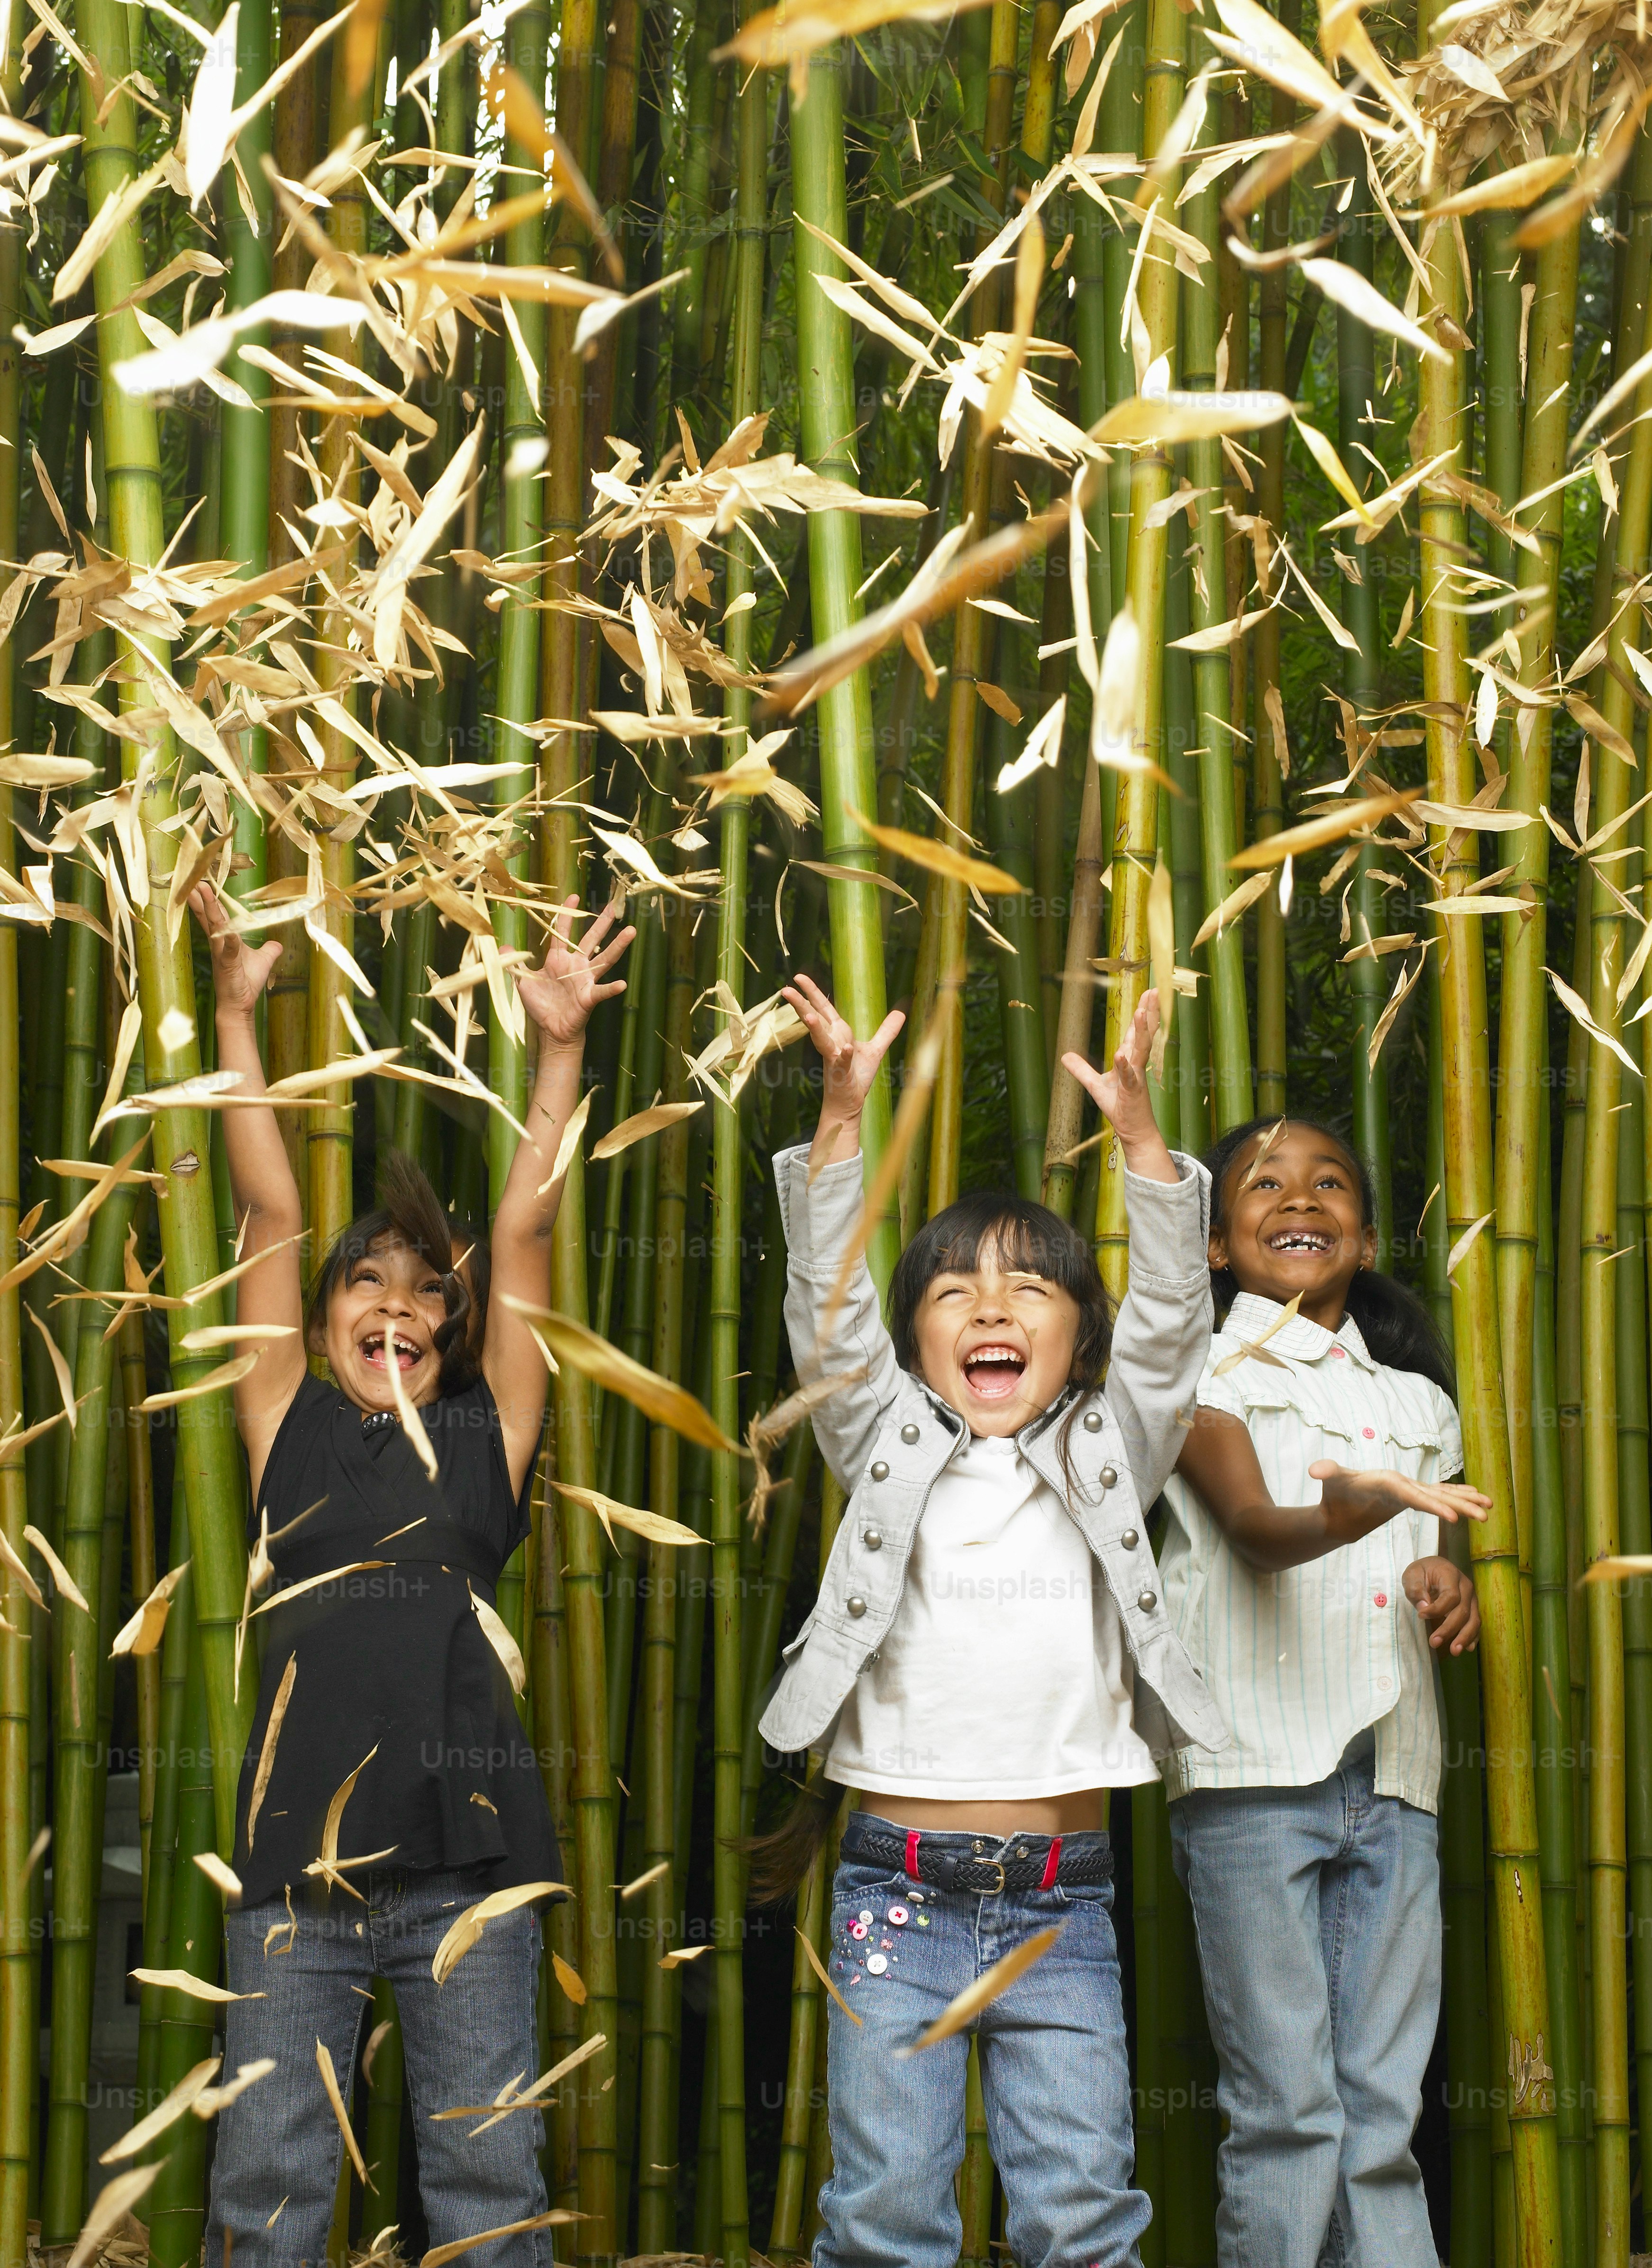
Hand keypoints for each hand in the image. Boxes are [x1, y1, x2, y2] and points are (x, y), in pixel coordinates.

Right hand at [190, 882, 281, 1020]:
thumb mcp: (262, 961)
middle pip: (208, 915)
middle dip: (201, 896)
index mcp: (223, 939)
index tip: (199, 881)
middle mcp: (218, 943)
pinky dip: (228, 939)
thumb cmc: (245, 982)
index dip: (207, 899)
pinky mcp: (228, 965)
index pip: (214, 914)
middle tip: (193, 877)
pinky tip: (228, 930)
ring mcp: (221, 953)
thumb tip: (277, 943)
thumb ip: (268, 950)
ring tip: (203, 890)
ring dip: (209, 908)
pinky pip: (228, 948)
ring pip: (214, 925)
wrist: (240, 1004)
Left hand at [520, 895, 635, 1049]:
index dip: (567, 914)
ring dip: (617, 945)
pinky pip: (602, 991)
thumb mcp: (523, 982)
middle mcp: (575, 966)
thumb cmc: (541, 1006)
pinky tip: (622, 984)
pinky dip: (611, 988)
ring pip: (604, 958)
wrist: (551, 1030)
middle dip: (602, 922)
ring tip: (631, 931)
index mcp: (559, 959)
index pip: (563, 932)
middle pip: (591, 939)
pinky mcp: (589, 997)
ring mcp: (585, 980)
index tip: (574, 896)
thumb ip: (516, 964)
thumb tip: (502, 948)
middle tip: (614, 905)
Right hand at [782, 972, 904, 1128]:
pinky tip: (846, 1048)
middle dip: (801, 1004)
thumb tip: (901, 1012)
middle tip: (786, 988)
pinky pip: (842, 1062)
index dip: (812, 992)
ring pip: (821, 1040)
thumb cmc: (856, 1076)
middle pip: (815, 1019)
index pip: (823, 1008)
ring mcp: (834, 1058)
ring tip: (807, 1015)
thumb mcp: (875, 1049)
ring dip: (814, 1028)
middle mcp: (832, 1043)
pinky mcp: (841, 1073)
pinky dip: (844, 1055)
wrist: (849, 1102)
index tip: (799, 977)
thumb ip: (886, 1030)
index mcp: (838, 1033)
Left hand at [1061, 992, 1173, 1178]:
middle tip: (1155, 992)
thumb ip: (1081, 1069)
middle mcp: (1136, 1064)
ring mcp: (1136, 1077)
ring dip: (1141, 1031)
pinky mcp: (1132, 1092)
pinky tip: (1121, 1054)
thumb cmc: (1119, 1106)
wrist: (1132, 1130)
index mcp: (1130, 1059)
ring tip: (1141, 1012)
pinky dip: (1124, 1066)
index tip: (1149, 993)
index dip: (1142, 1013)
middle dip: (1149, 1013)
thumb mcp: (1095, 1085)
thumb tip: (1065, 1055)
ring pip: (1140, 1050)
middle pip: (1144, 1034)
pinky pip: (1128, 1076)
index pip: (1136, 1031)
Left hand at [1311, 1460, 1491, 1544]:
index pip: (1413, 1495)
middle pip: (1435, 1494)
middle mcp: (1403, 1483)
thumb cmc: (1335, 1494)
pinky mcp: (1414, 1497)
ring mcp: (1410, 1489)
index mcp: (1388, 1481)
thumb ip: (1327, 1473)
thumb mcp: (1330, 1483)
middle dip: (1460, 1504)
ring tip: (1490, 1508)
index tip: (1453, 1518)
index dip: (1432, 1505)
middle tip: (1485, 1514)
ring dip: (1466, 1502)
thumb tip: (1316, 1470)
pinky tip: (1478, 1501)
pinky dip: (1458, 1498)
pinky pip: (1440, 1497)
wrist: (1337, 1504)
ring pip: (1443, 1495)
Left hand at [1402, 1556, 1479, 1653]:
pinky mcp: (1473, 1608)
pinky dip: (1473, 1637)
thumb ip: (1415, 1589)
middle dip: (1449, 1629)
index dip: (1437, 1609)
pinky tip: (1468, 1648)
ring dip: (1464, 1637)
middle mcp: (1466, 1586)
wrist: (1434, 1568)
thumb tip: (1423, 1607)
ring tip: (1454, 1652)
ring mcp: (1472, 1598)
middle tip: (1434, 1642)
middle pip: (1462, 1611)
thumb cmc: (1422, 1572)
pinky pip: (1476, 1624)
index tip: (1420, 1616)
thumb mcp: (1412, 1575)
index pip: (1450, 1596)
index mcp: (1450, 1575)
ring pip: (1473, 1620)